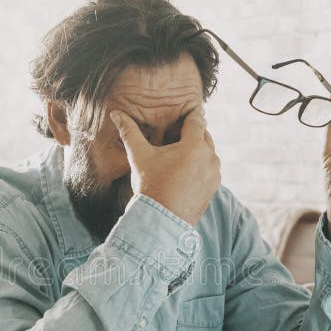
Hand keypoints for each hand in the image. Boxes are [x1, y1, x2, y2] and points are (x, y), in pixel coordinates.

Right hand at [109, 107, 220, 225]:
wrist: (161, 221)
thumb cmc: (150, 187)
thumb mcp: (139, 157)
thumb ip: (129, 132)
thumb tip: (116, 114)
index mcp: (194, 145)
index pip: (196, 120)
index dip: (190, 113)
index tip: (187, 108)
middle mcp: (209, 157)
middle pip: (204, 136)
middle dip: (193, 133)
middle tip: (180, 132)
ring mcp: (214, 174)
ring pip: (208, 153)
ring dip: (198, 150)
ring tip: (182, 154)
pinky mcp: (213, 188)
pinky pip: (210, 170)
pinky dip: (201, 167)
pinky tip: (187, 172)